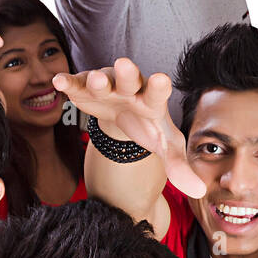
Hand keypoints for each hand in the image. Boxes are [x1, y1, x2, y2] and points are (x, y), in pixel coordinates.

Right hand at [52, 59, 205, 198]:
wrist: (126, 116)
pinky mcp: (86, 89)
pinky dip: (69, 82)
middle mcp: (130, 88)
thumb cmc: (149, 128)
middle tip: (124, 65)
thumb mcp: (165, 147)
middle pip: (129, 79)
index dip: (158, 87)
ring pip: (102, 80)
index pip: (158, 93)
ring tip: (94, 80)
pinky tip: (58, 82)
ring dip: (97, 79)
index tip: (161, 80)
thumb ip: (179, 167)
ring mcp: (108, 86)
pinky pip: (77, 84)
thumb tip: (200, 191)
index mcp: (152, 100)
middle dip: (126, 74)